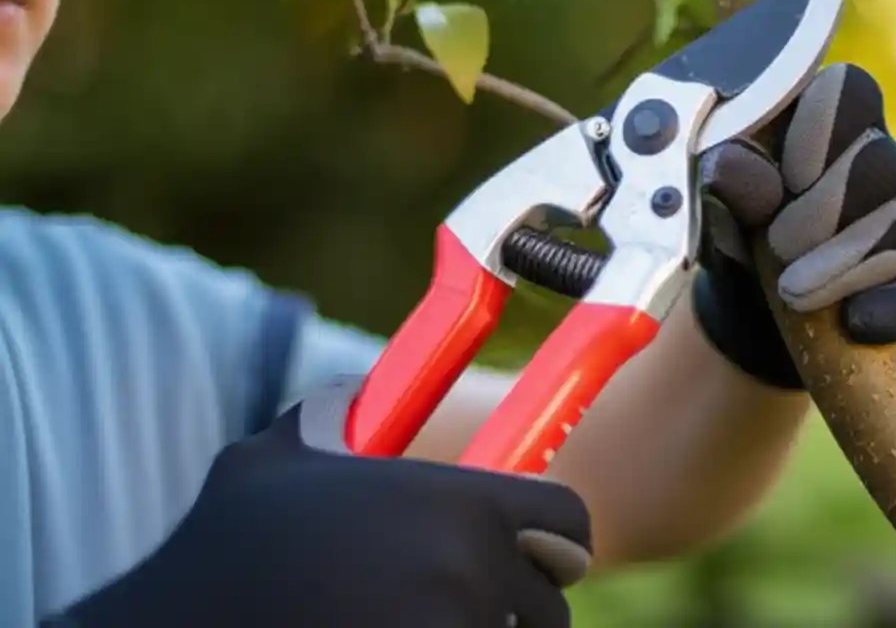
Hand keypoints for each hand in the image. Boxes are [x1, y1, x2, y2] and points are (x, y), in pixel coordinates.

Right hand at [43, 378, 592, 627]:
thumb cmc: (228, 546)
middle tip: (448, 602)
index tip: (537, 557)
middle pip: (546, 603)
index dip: (557, 542)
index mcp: (458, 506)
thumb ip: (342, 414)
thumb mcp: (281, 456)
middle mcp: (469, 573)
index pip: (570, 525)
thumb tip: (364, 388)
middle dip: (509, 604)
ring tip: (402, 620)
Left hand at [692, 62, 895, 388]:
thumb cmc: (734, 233)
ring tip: (791, 291)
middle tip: (777, 245)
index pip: (848, 89)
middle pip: (879, 159)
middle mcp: (876, 162)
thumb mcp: (713, 207)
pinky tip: (857, 321)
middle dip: (821, 209)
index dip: (821, 125)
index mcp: (823, 124)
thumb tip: (728, 163)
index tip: (788, 174)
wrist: (744, 313)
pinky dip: (894, 308)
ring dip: (843, 262)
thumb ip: (720, 182)